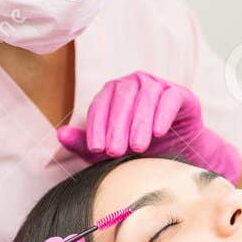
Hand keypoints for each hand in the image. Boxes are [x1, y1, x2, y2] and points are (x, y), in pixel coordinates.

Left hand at [57, 70, 241, 183]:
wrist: (178, 157)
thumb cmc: (140, 152)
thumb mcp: (109, 152)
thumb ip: (85, 144)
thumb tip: (60, 134)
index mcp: (114, 93)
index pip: (101, 104)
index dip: (97, 126)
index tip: (96, 149)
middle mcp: (135, 84)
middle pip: (123, 96)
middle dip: (117, 126)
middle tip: (115, 152)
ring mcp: (159, 86)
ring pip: (146, 95)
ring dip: (139, 122)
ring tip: (137, 147)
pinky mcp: (182, 95)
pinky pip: (171, 98)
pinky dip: (163, 114)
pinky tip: (158, 131)